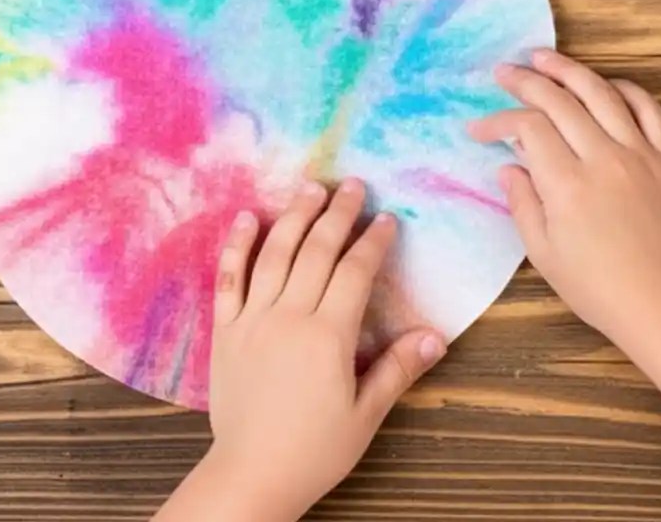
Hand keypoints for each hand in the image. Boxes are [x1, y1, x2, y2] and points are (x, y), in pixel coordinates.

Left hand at [157, 180, 446, 521]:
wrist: (251, 474)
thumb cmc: (314, 450)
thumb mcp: (365, 414)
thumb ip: (397, 369)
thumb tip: (435, 336)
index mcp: (327, 336)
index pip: (354, 273)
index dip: (373, 242)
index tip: (388, 220)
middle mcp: (288, 318)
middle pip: (316, 251)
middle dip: (338, 214)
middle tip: (354, 185)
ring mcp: (252, 321)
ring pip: (274, 255)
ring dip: (294, 216)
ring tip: (310, 187)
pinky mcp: (225, 332)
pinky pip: (229, 279)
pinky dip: (237, 246)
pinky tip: (245, 218)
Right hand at [468, 49, 660, 342]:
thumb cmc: (598, 287)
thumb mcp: (544, 254)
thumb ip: (523, 203)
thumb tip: (508, 166)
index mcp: (567, 184)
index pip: (527, 128)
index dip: (497, 121)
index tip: (478, 129)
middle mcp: (603, 158)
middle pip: (559, 100)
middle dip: (525, 81)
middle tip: (503, 72)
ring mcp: (640, 154)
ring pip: (601, 93)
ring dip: (569, 70)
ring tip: (543, 58)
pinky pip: (648, 109)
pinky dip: (624, 89)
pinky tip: (604, 85)